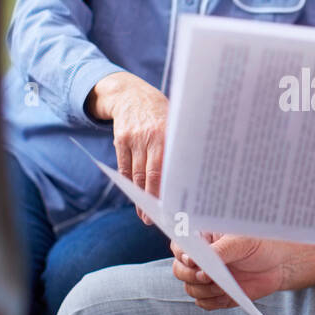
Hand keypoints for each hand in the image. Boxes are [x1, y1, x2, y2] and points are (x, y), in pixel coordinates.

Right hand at [87, 72, 168, 223]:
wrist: (131, 94)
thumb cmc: (161, 113)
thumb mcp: (175, 122)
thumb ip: (180, 145)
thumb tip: (194, 176)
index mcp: (169, 134)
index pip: (169, 167)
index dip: (170, 190)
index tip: (174, 208)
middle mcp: (150, 136)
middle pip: (150, 174)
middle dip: (152, 200)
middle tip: (155, 220)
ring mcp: (133, 138)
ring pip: (136, 174)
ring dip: (139, 197)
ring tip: (144, 214)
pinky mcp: (120, 140)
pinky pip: (124, 168)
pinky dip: (129, 184)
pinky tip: (134, 196)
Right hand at [170, 234, 291, 309]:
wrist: (280, 262)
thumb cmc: (261, 244)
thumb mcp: (241, 242)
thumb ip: (219, 250)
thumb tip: (196, 260)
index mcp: (203, 238)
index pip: (179, 246)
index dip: (181, 254)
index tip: (192, 260)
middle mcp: (200, 259)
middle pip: (180, 270)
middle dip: (191, 276)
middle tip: (208, 276)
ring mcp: (207, 278)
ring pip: (190, 288)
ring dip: (203, 290)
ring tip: (222, 286)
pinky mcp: (216, 294)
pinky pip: (204, 302)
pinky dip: (213, 301)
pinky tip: (227, 295)